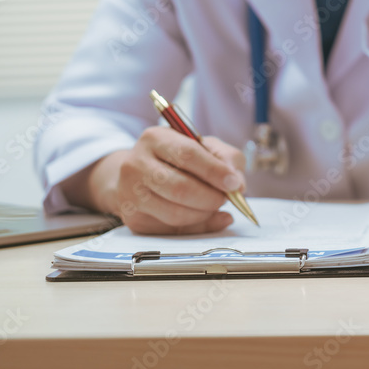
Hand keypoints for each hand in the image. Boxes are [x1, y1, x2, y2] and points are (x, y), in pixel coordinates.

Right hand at [79, 127, 247, 234]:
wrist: (139, 173)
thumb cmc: (177, 158)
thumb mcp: (203, 146)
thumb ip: (226, 159)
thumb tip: (238, 186)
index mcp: (155, 138)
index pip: (187, 154)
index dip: (214, 171)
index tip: (234, 184)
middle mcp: (136, 164)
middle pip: (179, 187)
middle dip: (211, 198)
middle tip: (226, 198)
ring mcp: (130, 193)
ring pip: (175, 213)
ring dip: (204, 214)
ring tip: (214, 205)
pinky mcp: (132, 218)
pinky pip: (171, 229)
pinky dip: (196, 226)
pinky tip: (206, 217)